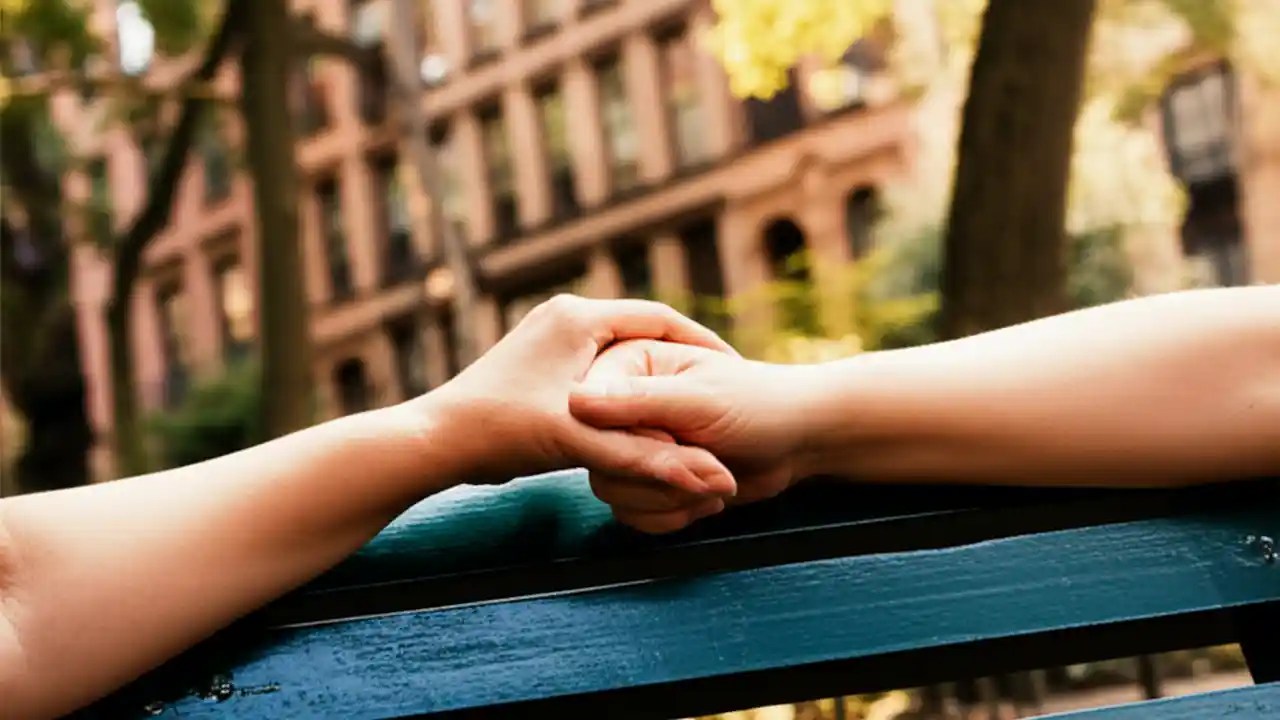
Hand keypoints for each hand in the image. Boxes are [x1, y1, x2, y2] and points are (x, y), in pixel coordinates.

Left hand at [413, 296, 737, 502]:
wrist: (429, 441)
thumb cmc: (498, 434)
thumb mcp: (583, 446)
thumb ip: (650, 461)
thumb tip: (713, 482)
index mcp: (579, 317)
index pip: (661, 317)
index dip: (706, 344)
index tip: (738, 370)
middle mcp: (563, 315)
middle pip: (643, 333)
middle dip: (682, 360)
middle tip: (724, 384)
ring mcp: (547, 336)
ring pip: (619, 353)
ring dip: (653, 376)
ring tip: (692, 401)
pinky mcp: (536, 361)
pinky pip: (597, 368)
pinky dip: (624, 389)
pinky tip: (642, 417)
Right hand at [569, 339, 810, 532]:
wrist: (794, 441)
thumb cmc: (757, 405)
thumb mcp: (700, 399)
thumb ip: (639, 400)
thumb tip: (574, 401)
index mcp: (625, 364)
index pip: (588, 413)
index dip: (635, 440)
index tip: (681, 440)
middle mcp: (619, 404)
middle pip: (598, 459)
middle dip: (661, 477)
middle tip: (712, 471)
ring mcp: (629, 443)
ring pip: (611, 490)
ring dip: (669, 500)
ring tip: (715, 485)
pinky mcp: (642, 478)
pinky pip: (627, 511)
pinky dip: (669, 516)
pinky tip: (705, 500)